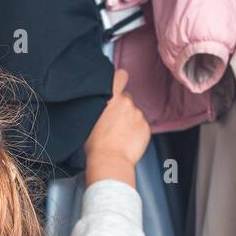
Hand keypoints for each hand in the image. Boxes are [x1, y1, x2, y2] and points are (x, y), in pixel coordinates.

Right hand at [84, 69, 149, 186]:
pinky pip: (141, 125)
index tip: (118, 84)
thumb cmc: (95, 143)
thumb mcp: (89, 117)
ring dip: (129, 120)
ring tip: (119, 134)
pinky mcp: (146, 127)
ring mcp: (138, 114)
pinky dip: (135, 131)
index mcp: (111, 96)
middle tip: (114, 120)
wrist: (110, 160)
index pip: (120, 75)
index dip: (119, 79)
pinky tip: (126, 140)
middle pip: (126, 98)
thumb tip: (103, 101)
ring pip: (134, 113)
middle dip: (122, 106)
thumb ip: (100, 104)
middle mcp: (126, 101)